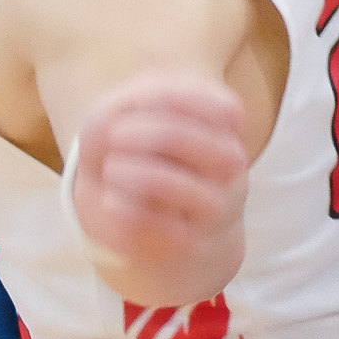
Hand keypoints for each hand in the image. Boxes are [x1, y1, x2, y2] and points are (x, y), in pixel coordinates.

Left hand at [73, 69, 249, 288]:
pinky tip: (111, 199)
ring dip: (144, 176)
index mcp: (224, 125)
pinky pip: (167, 230)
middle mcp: (227, 164)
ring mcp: (211, 202)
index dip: (176, 101)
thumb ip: (142, 103)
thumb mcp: (131, 102)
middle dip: (155, 135)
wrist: (113, 183)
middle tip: (116, 134)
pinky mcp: (187, 237)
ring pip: (190, 191)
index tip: (137, 102)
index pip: (224, 110)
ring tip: (112, 168)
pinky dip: (132, 212)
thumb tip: (143, 131)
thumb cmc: (129, 131)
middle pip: (202, 145)